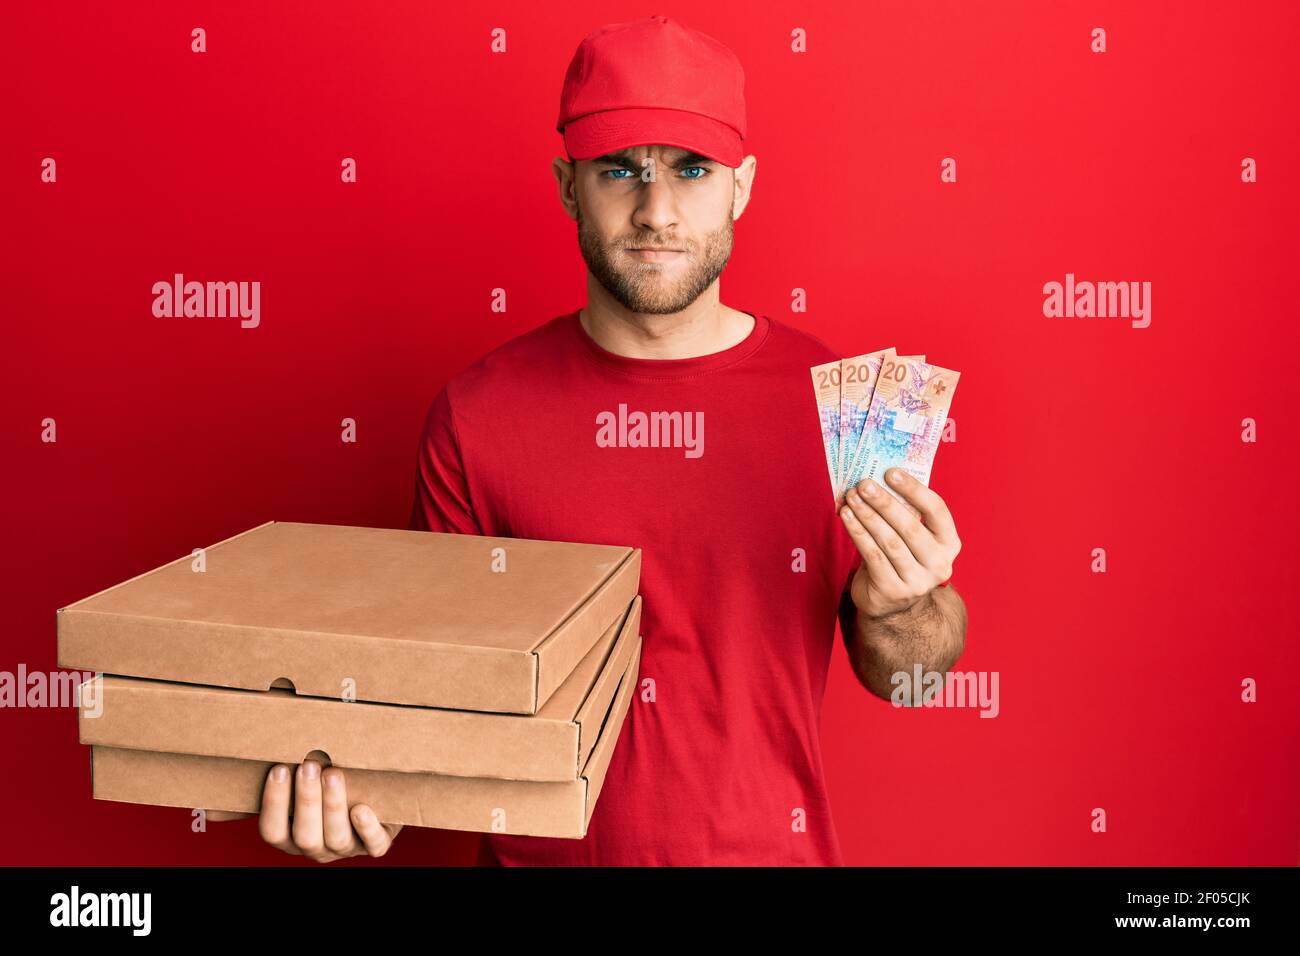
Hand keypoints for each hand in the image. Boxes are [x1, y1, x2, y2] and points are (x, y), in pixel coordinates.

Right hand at [203, 760, 401, 861]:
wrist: (374, 796)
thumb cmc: (321, 791)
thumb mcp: (289, 792)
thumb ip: (254, 797)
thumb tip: (206, 807)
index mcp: (289, 836)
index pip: (272, 831)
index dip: (274, 803)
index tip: (279, 769)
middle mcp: (315, 847)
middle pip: (304, 835)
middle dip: (305, 801)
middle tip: (308, 765)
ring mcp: (347, 847)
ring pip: (336, 837)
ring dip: (333, 806)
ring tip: (334, 773)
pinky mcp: (377, 842)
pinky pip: (374, 845)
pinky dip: (368, 828)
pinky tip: (362, 808)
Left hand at [839, 468, 960, 619]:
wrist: (893, 606)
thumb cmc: (900, 559)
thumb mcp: (910, 538)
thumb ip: (904, 513)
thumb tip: (877, 479)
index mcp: (949, 543)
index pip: (937, 510)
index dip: (914, 489)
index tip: (891, 472)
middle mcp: (939, 564)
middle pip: (909, 526)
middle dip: (884, 502)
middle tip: (863, 484)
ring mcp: (918, 581)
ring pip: (888, 541)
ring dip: (867, 515)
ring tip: (851, 497)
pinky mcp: (894, 591)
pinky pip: (872, 555)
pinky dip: (857, 533)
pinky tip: (846, 516)